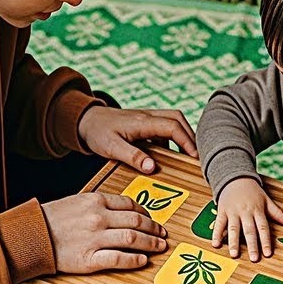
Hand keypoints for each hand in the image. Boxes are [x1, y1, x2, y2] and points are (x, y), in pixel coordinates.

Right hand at [42, 192, 167, 272]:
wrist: (28, 235)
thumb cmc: (50, 219)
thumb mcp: (76, 201)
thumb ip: (98, 205)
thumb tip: (122, 211)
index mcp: (96, 201)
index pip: (130, 205)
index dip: (146, 213)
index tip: (152, 220)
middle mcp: (98, 218)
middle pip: (136, 222)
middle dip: (154, 229)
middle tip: (162, 234)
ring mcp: (94, 238)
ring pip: (132, 239)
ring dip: (150, 243)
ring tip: (159, 247)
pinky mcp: (88, 259)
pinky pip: (117, 259)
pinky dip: (133, 260)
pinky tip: (142, 261)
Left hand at [78, 105, 197, 172]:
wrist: (86, 119)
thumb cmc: (98, 133)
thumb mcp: (111, 148)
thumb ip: (133, 157)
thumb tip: (153, 168)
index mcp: (142, 122)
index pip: (173, 127)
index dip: (186, 141)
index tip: (194, 157)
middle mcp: (148, 116)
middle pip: (178, 119)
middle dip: (190, 136)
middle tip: (196, 156)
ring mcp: (148, 117)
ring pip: (174, 120)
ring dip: (183, 135)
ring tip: (187, 154)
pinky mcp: (146, 121)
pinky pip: (166, 125)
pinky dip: (174, 137)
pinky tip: (170, 152)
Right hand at [212, 178, 282, 260]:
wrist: (236, 178)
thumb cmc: (253, 192)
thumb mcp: (266, 200)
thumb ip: (276, 213)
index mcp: (258, 210)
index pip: (263, 228)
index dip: (266, 241)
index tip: (268, 253)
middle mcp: (246, 212)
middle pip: (249, 230)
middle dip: (252, 245)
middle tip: (254, 258)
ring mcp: (233, 212)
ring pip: (234, 228)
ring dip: (234, 242)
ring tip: (234, 255)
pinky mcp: (222, 211)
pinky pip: (219, 224)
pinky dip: (216, 234)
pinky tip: (216, 244)